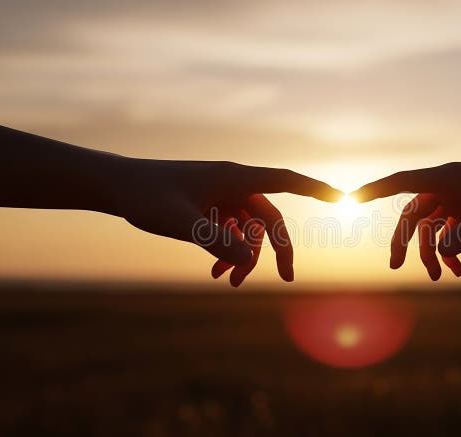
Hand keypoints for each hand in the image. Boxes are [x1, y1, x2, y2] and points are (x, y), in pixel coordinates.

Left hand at [115, 159, 342, 285]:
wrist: (117, 187)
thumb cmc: (145, 196)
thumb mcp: (179, 222)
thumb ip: (214, 240)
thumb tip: (249, 260)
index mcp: (234, 177)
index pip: (286, 180)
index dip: (316, 189)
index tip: (343, 198)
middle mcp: (233, 184)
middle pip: (270, 218)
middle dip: (276, 250)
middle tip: (284, 279)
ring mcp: (222, 196)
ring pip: (250, 230)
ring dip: (246, 256)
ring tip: (228, 283)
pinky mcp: (210, 207)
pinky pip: (231, 232)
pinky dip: (229, 252)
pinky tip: (216, 273)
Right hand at [351, 161, 460, 279]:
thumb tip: (441, 254)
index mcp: (448, 176)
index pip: (402, 182)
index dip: (374, 190)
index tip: (350, 198)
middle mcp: (448, 185)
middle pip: (413, 214)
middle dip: (404, 242)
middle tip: (396, 267)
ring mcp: (458, 198)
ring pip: (430, 227)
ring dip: (431, 252)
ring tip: (440, 278)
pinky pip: (449, 232)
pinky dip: (450, 251)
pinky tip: (458, 270)